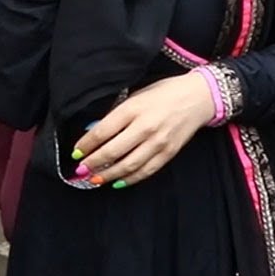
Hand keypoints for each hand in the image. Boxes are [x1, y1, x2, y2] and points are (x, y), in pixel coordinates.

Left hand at [72, 71, 216, 188]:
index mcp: (132, 109)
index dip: (86, 145)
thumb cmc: (162, 93)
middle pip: (112, 151)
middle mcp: (145, 127)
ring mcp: (158, 142)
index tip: (76, 153)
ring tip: (95, 179)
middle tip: (81, 170)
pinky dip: (130, 179)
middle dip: (93, 163)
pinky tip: (118, 181)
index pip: (102, 132)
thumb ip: (116, 114)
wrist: (198, 97)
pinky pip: (147, 170)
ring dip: (109, 175)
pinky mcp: (170, 153)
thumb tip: (94, 132)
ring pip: (128, 165)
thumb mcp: (135, 96)